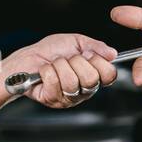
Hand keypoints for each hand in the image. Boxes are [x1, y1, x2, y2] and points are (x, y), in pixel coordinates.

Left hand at [3, 34, 117, 108]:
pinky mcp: (52, 100)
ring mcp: (69, 98)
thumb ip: (96, 46)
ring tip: (54, 65)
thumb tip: (112, 53)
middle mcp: (84, 90)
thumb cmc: (51, 50)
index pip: (109, 75)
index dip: (99, 62)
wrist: (28, 57)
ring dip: (59, 66)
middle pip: (91, 79)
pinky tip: (45, 71)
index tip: (88, 54)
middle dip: (76, 62)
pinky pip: (54, 83)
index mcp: (93, 75)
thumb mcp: (76, 41)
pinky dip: (47, 71)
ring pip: (71, 81)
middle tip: (67, 59)